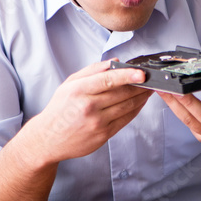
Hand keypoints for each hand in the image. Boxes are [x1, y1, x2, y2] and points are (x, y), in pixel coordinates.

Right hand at [27, 59, 152, 164]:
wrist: (49, 139)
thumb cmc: (59, 109)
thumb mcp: (69, 84)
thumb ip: (92, 70)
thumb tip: (115, 62)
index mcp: (79, 91)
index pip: (108, 80)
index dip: (128, 75)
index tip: (142, 73)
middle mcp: (88, 107)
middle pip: (122, 93)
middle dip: (140, 85)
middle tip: (152, 78)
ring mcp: (97, 123)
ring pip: (127, 107)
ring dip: (141, 97)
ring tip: (149, 89)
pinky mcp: (103, 135)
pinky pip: (125, 120)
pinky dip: (135, 110)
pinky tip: (140, 102)